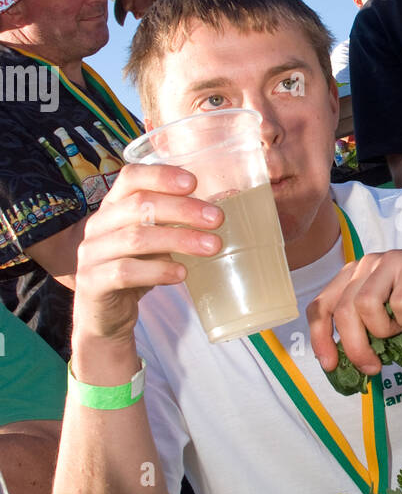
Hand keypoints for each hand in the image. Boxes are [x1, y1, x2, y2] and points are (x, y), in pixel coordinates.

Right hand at [71, 164, 223, 344]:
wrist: (105, 317)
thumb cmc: (134, 271)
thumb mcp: (152, 242)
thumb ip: (170, 224)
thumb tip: (213, 212)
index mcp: (111, 207)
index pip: (130, 177)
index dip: (161, 175)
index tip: (194, 182)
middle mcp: (97, 226)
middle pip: (139, 205)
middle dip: (183, 209)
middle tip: (217, 218)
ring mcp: (91, 254)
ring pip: (136, 238)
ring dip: (180, 239)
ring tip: (212, 246)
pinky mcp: (93, 283)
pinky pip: (126, 271)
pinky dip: (159, 270)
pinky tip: (182, 273)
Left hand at [307, 244, 401, 376]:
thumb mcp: (389, 313)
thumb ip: (367, 329)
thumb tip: (350, 364)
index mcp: (353, 275)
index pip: (322, 306)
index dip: (320, 338)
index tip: (331, 366)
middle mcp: (366, 264)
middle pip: (344, 310)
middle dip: (355, 347)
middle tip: (372, 367)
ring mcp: (390, 261)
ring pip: (366, 305)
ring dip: (384, 329)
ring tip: (401, 329)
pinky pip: (400, 303)